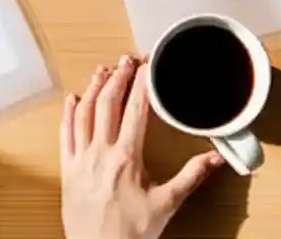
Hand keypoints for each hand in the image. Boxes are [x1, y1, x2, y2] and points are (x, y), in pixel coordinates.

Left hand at [61, 56, 224, 238]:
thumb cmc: (131, 234)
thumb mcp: (167, 205)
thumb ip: (191, 176)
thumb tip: (216, 158)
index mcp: (126, 158)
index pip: (135, 109)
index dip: (142, 83)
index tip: (147, 65)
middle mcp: (100, 153)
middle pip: (108, 103)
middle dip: (118, 77)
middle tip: (127, 59)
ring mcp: (80, 160)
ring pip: (84, 114)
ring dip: (94, 88)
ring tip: (102, 70)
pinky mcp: (67, 171)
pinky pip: (65, 135)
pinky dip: (68, 114)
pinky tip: (72, 100)